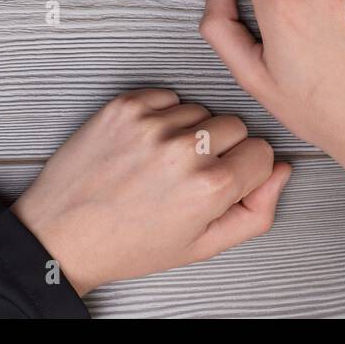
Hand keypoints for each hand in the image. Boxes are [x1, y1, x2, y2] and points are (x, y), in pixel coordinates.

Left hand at [11, 89, 291, 295]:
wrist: (63, 234)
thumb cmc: (130, 244)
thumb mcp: (203, 246)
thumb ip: (255, 212)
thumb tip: (281, 170)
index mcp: (210, 187)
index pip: (263, 152)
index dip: (245, 171)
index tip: (222, 183)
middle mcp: (184, 150)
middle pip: (236, 126)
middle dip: (221, 149)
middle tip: (189, 177)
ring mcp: (152, 123)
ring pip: (201, 110)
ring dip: (190, 131)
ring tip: (161, 163)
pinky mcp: (125, 106)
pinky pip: (168, 96)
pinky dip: (162, 116)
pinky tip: (145, 146)